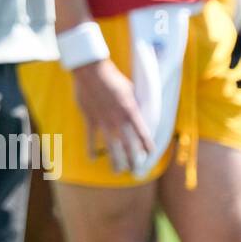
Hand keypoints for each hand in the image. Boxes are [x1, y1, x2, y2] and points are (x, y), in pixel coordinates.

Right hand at [71, 58, 152, 173]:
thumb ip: (133, 104)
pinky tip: (93, 159)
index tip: (150, 155)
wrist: (91, 70)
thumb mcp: (130, 89)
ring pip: (111, 146)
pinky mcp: (90, 119)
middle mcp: (118, 119)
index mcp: (131, 111)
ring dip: (115, 161)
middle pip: (128, 146)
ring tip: (117, 171)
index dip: (148, 146)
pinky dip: (91, 149)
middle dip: (133, 161)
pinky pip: (90, 138)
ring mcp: (103, 121)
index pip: (143, 134)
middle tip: (135, 171)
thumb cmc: (112, 77)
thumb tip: (138, 114)